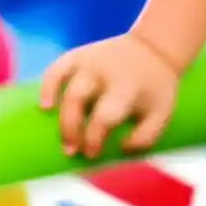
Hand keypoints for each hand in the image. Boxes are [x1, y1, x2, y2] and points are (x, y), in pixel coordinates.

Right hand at [39, 33, 178, 158]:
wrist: (153, 50)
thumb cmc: (155, 90)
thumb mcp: (162, 114)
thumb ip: (146, 137)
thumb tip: (121, 149)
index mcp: (127, 86)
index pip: (104, 116)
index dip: (94, 138)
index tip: (92, 155)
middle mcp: (105, 71)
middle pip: (77, 100)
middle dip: (71, 129)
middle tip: (71, 151)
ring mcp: (89, 60)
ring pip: (65, 86)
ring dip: (59, 114)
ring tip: (61, 137)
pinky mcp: (78, 55)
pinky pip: (56, 69)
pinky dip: (47, 87)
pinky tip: (44, 108)